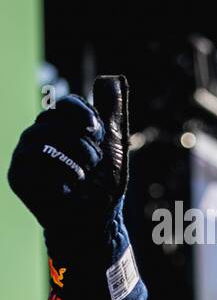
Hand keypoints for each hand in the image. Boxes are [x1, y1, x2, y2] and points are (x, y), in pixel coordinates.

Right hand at [8, 75, 129, 238]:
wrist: (97, 221)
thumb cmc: (106, 185)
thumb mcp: (115, 146)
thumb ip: (112, 113)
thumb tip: (114, 78)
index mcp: (61, 129)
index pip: (64, 105)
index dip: (80, 112)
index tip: (97, 129)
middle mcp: (39, 138)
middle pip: (52, 118)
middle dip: (82, 139)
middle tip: (95, 161)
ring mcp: (25, 156)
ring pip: (41, 135)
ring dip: (75, 154)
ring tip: (87, 173)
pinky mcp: (18, 175)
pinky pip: (32, 157)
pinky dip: (61, 168)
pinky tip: (74, 182)